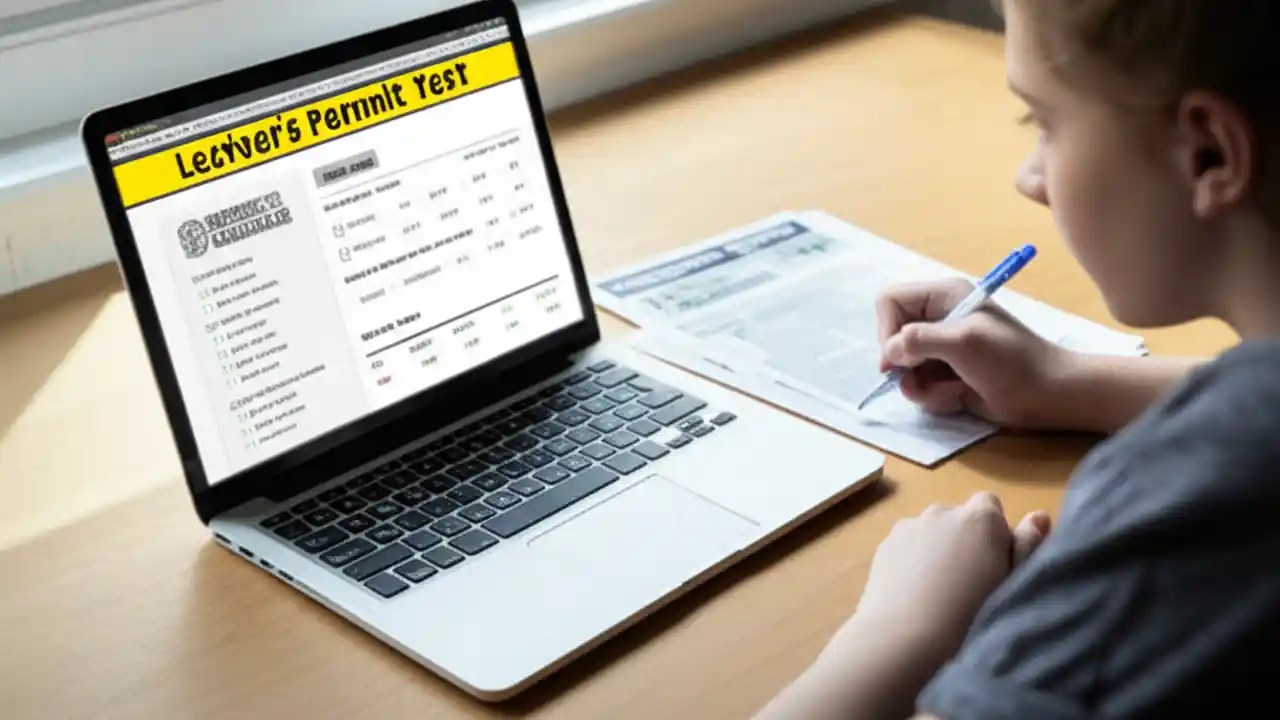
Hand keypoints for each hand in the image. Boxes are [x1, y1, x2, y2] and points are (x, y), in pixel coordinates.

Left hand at [848, 494, 1050, 653]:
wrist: (906, 635)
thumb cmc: (973, 613)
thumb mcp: (1012, 581)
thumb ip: (1027, 546)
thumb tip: (1040, 515)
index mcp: (980, 518)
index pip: (990, 505)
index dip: (994, 532)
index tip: (994, 564)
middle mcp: (943, 511)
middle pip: (958, 517)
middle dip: (964, 539)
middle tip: (966, 582)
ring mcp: (909, 525)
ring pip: (929, 531)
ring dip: (936, 549)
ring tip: (937, 591)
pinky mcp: (884, 544)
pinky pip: (906, 545)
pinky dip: (910, 560)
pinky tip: (912, 592)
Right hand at [874, 278, 1074, 427]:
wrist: (1046, 395)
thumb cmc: (1010, 361)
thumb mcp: (964, 342)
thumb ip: (920, 340)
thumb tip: (889, 353)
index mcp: (942, 296)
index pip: (890, 301)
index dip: (887, 329)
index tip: (897, 357)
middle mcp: (937, 319)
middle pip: (891, 337)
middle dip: (905, 364)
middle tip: (922, 378)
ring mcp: (939, 349)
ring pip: (901, 367)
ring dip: (920, 386)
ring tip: (949, 392)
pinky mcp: (944, 375)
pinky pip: (917, 386)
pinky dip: (931, 397)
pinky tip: (956, 397)